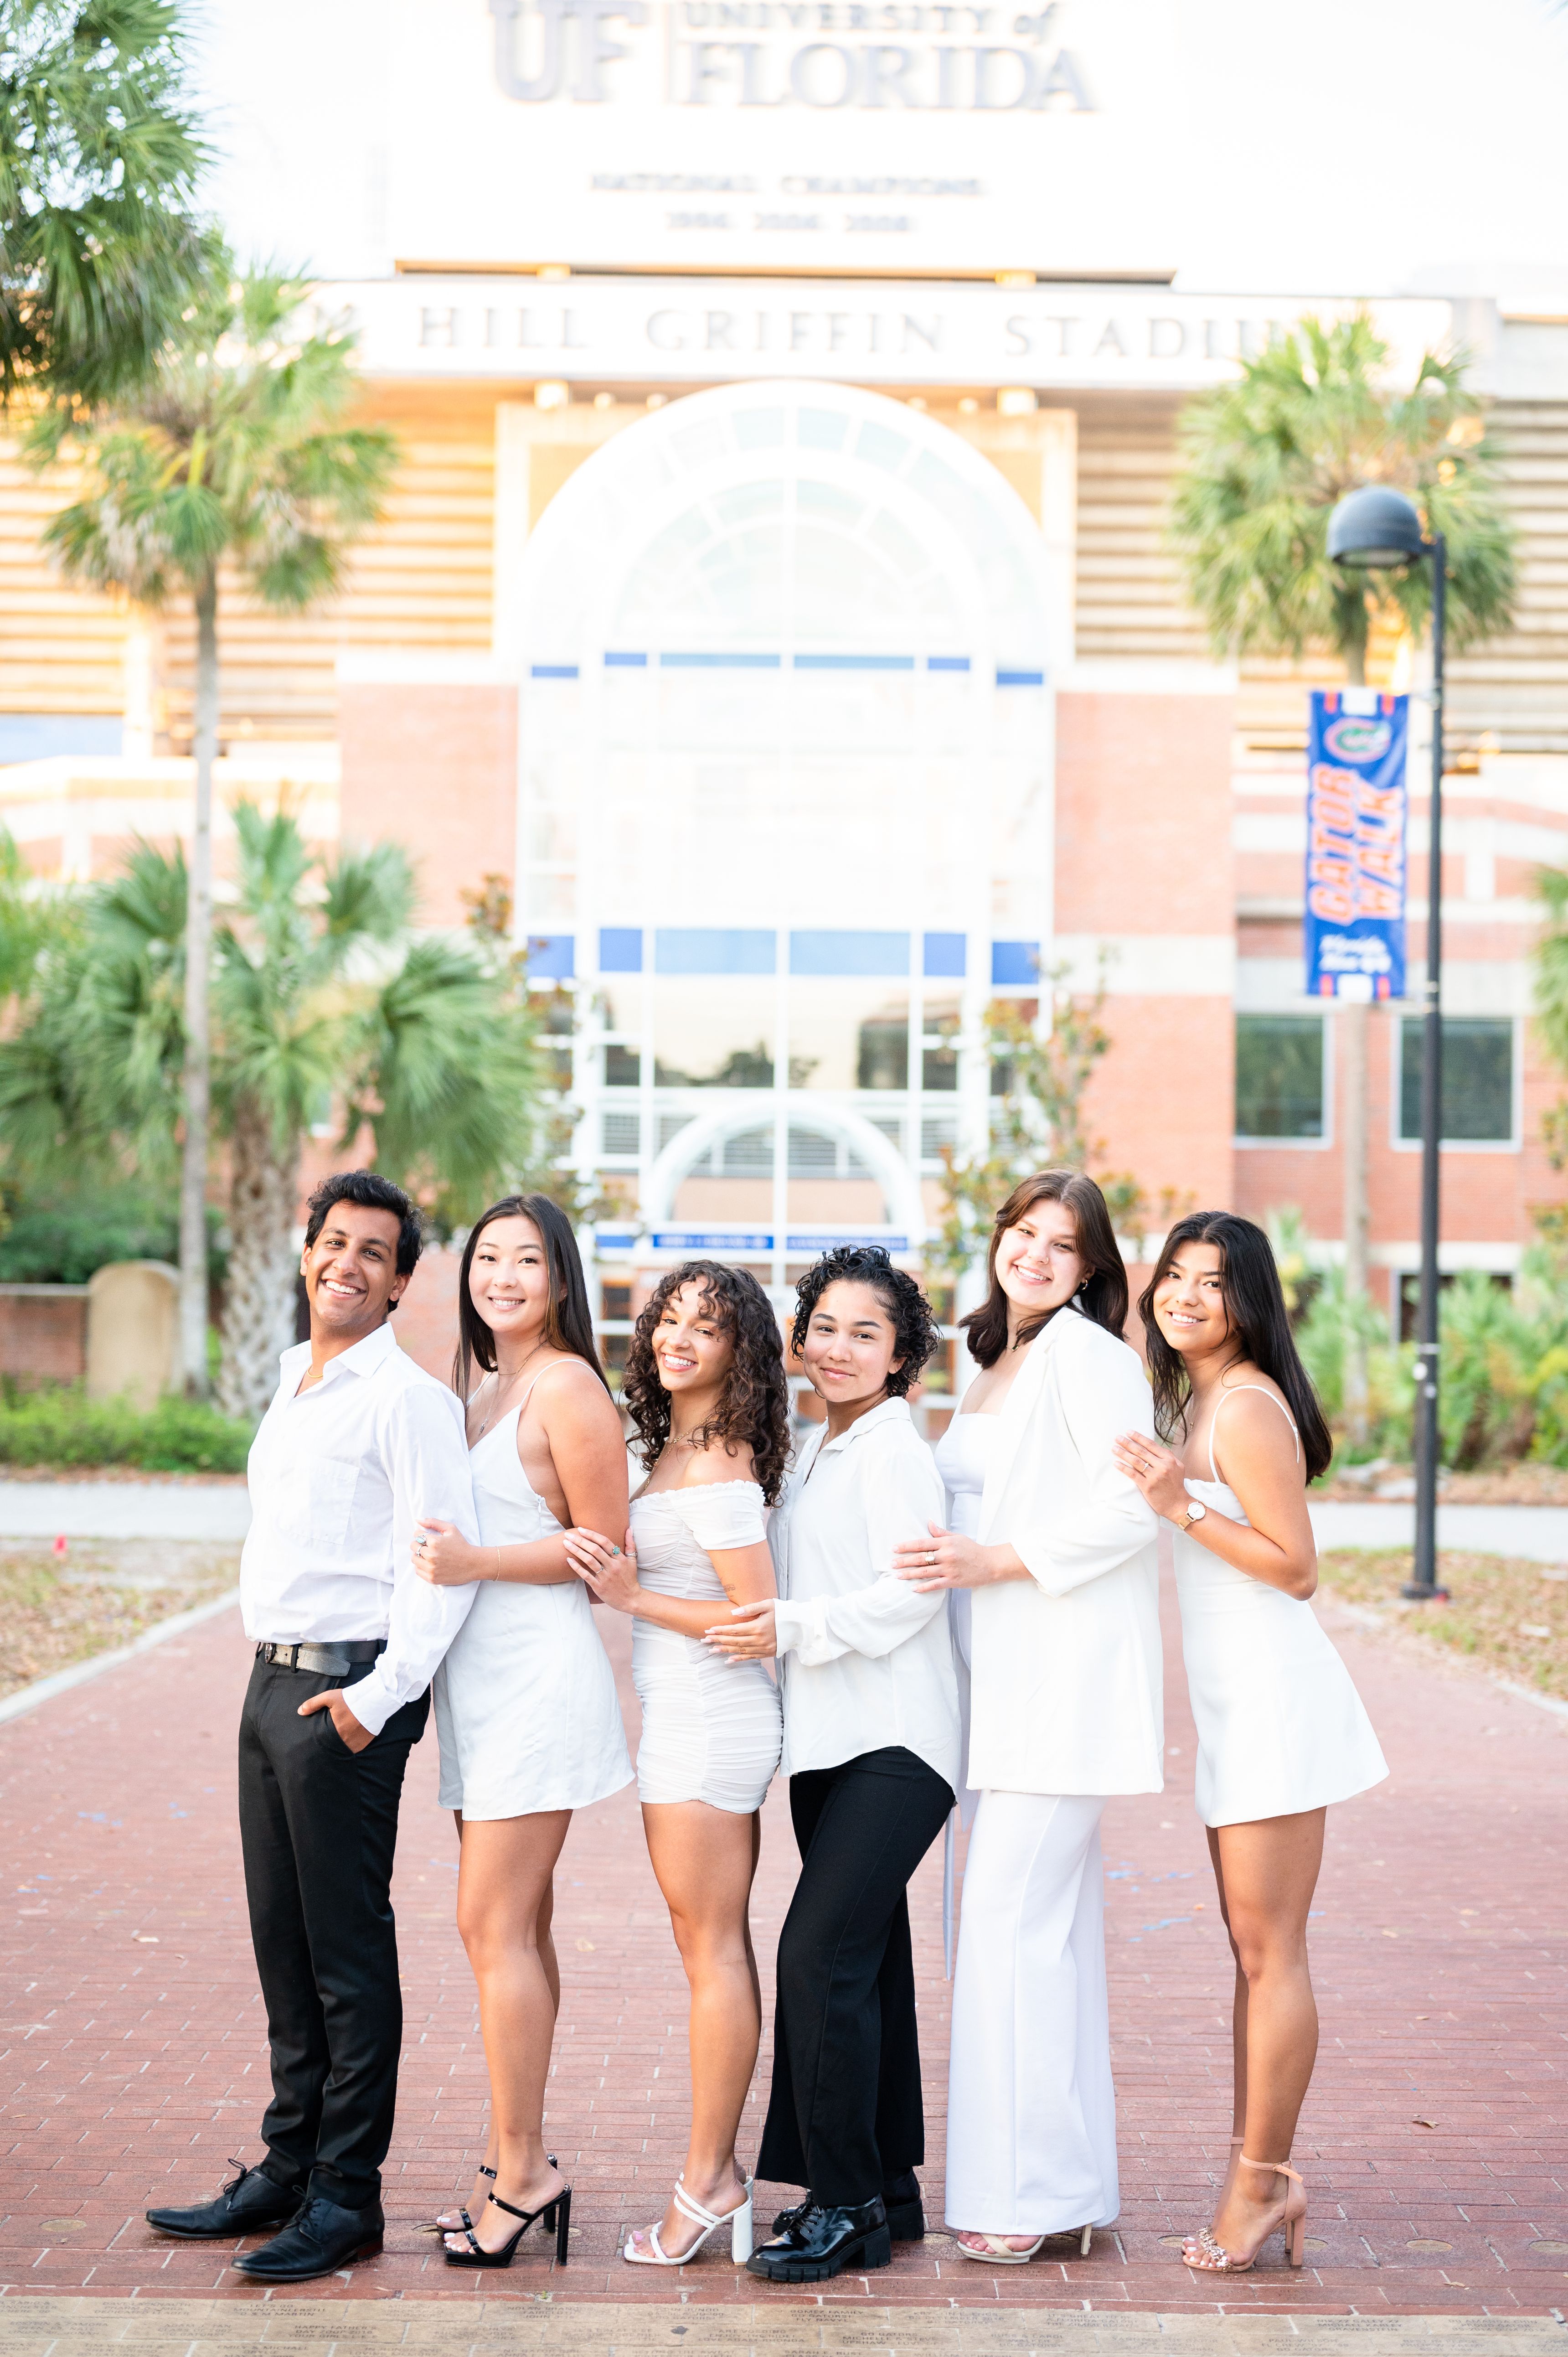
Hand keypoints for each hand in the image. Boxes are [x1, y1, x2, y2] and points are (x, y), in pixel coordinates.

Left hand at [296, 1688, 372, 1751]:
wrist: (374, 1700)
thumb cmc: (350, 1699)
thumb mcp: (330, 1697)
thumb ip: (313, 1704)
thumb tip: (300, 1712)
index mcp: (335, 1731)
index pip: (323, 1742)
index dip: (321, 1741)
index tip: (321, 1739)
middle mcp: (344, 1740)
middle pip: (333, 1747)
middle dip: (331, 1744)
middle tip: (331, 1739)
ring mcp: (355, 1744)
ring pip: (344, 1749)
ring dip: (341, 1745)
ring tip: (341, 1738)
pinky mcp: (364, 1744)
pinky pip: (354, 1749)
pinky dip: (352, 1745)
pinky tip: (351, 1738)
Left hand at [413, 1519, 481, 1584]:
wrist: (473, 1564)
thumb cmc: (461, 1545)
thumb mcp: (450, 1529)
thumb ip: (433, 1522)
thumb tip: (417, 1520)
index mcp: (434, 1542)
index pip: (417, 1535)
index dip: (422, 1535)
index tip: (428, 1537)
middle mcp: (431, 1555)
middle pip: (414, 1546)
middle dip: (420, 1544)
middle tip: (429, 1546)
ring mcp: (431, 1568)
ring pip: (414, 1559)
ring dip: (419, 1555)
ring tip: (430, 1555)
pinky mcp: (432, 1578)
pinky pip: (417, 1570)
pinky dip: (422, 1566)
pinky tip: (431, 1563)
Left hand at [562, 1524, 639, 1611]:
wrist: (631, 1599)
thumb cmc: (630, 1578)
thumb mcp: (632, 1560)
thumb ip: (630, 1544)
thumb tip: (629, 1528)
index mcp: (620, 1558)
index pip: (605, 1542)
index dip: (592, 1534)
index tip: (581, 1529)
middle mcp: (612, 1566)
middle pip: (594, 1550)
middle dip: (580, 1540)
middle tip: (568, 1534)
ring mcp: (605, 1577)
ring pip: (589, 1561)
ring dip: (576, 1551)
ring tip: (566, 1544)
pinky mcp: (598, 1587)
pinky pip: (585, 1575)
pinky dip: (576, 1567)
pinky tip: (568, 1560)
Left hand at [704, 1598, 776, 1658]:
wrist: (800, 1626)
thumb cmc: (783, 1612)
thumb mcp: (768, 1605)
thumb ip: (750, 1609)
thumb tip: (733, 1613)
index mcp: (758, 1627)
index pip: (734, 1629)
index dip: (720, 1630)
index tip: (709, 1629)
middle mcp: (760, 1639)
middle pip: (734, 1641)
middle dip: (718, 1640)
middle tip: (704, 1640)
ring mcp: (763, 1648)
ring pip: (740, 1650)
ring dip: (724, 1650)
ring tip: (711, 1650)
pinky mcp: (767, 1653)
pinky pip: (750, 1657)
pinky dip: (738, 1659)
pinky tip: (727, 1660)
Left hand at [892, 1519, 1016, 1591]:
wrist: (990, 1564)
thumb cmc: (973, 1549)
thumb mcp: (957, 1537)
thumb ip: (941, 1533)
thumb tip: (928, 1523)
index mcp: (946, 1543)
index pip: (922, 1543)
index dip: (907, 1546)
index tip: (894, 1548)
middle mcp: (946, 1555)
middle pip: (920, 1558)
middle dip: (904, 1561)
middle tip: (891, 1564)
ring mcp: (950, 1569)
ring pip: (925, 1572)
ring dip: (909, 1574)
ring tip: (897, 1575)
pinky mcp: (953, 1581)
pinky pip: (935, 1585)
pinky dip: (923, 1587)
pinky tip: (913, 1588)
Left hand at [1112, 1430, 1190, 1521]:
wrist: (1178, 1505)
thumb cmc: (1176, 1485)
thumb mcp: (1177, 1467)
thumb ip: (1167, 1456)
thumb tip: (1152, 1447)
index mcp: (1170, 1460)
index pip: (1151, 1445)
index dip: (1139, 1437)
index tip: (1129, 1432)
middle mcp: (1163, 1466)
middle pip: (1141, 1451)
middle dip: (1128, 1443)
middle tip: (1117, 1438)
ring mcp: (1155, 1476)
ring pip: (1136, 1461)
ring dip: (1123, 1453)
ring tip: (1114, 1448)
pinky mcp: (1147, 1487)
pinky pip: (1133, 1474)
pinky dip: (1123, 1468)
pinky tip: (1116, 1463)